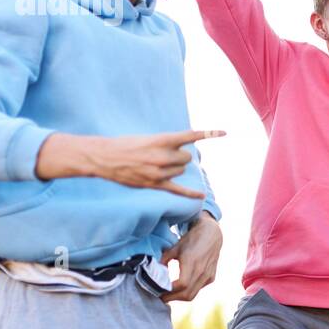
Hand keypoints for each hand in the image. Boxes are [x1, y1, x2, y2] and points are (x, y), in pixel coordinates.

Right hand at [35, 130, 224, 197]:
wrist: (104, 157)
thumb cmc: (125, 144)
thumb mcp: (148, 138)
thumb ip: (166, 143)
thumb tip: (182, 150)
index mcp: (161, 140)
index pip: (190, 136)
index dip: (208, 134)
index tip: (224, 133)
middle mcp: (162, 155)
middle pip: (187, 158)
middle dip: (180, 156)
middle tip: (165, 155)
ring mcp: (159, 171)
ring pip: (181, 171)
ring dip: (174, 168)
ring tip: (156, 165)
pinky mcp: (154, 184)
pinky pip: (177, 190)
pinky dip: (190, 193)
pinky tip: (201, 196)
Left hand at [160, 213, 221, 302]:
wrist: (212, 234)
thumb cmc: (191, 239)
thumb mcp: (175, 247)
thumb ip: (164, 260)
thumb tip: (153, 273)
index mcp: (192, 261)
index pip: (181, 284)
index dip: (169, 291)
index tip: (158, 292)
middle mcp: (202, 270)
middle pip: (186, 294)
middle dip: (172, 298)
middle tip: (160, 297)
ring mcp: (208, 275)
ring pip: (192, 295)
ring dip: (179, 297)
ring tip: (168, 295)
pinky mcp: (211, 277)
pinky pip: (197, 290)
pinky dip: (187, 292)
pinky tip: (179, 289)